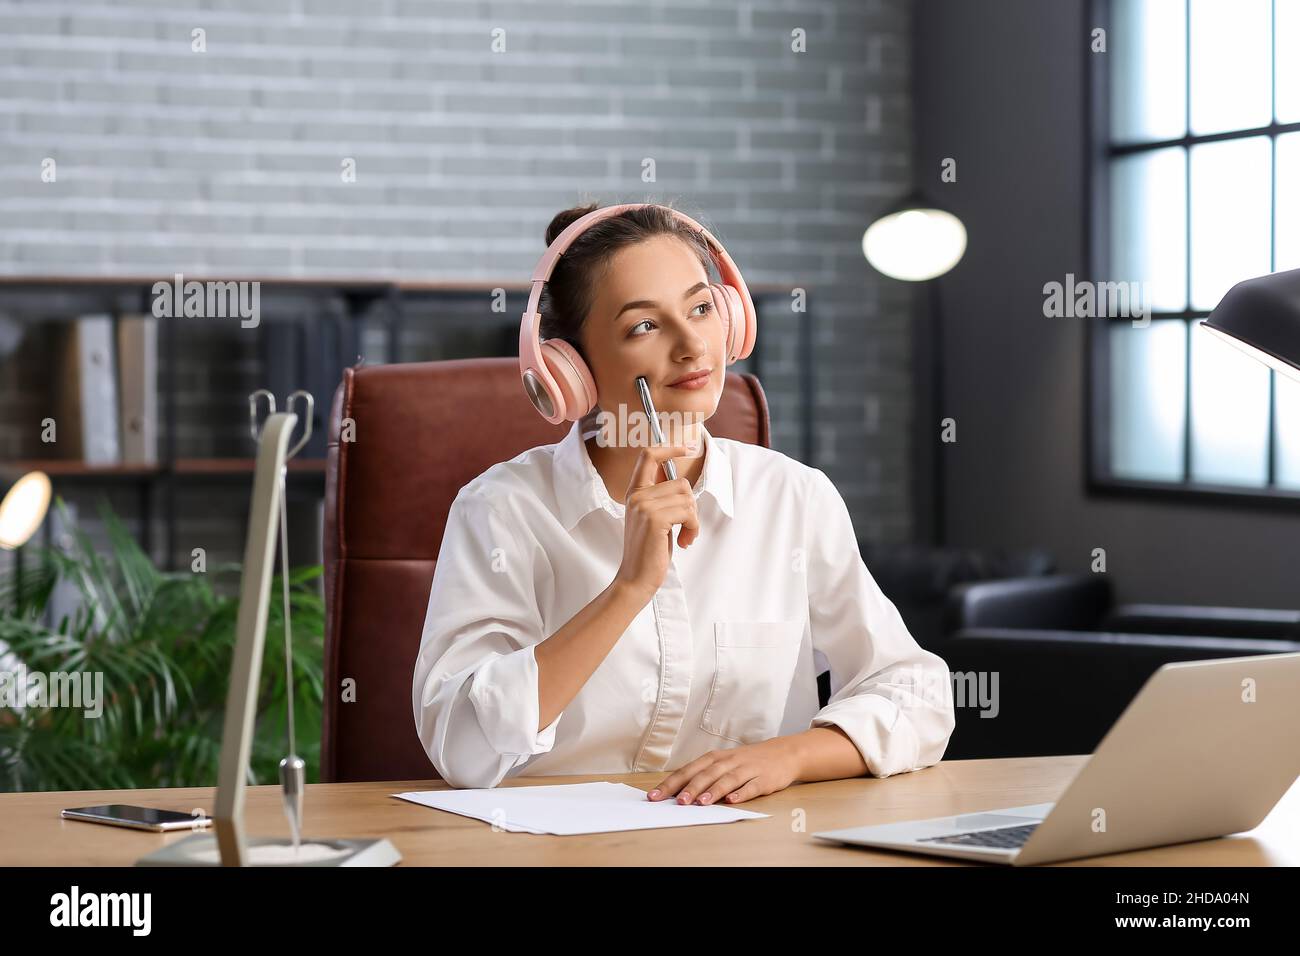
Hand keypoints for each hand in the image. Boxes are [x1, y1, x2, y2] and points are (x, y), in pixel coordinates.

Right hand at [611, 443, 699, 598]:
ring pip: (687, 497)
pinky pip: (688, 512)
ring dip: (693, 520)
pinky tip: (684, 541)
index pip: (648, 456)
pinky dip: (693, 527)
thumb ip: (661, 499)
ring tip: (684, 536)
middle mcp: (637, 496)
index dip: (668, 449)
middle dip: (691, 506)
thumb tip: (682, 483)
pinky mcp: (654, 519)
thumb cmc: (648, 552)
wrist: (635, 579)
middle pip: (680, 482)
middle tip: (687, 528)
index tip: (684, 448)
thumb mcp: (652, 519)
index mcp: (634, 493)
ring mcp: (644, 506)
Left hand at [644, 738, 800, 805]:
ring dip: (714, 791)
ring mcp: (747, 769)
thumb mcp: (724, 763)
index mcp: (716, 757)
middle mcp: (729, 761)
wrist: (784, 753)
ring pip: (728, 779)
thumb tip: (678, 792)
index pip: (689, 769)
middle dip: (691, 788)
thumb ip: (704, 775)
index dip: (672, 783)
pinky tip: (732, 800)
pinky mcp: (764, 779)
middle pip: (707, 774)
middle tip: (678, 802)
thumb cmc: (747, 761)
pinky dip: (742, 793)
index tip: (655, 795)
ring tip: (701, 803)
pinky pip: (752, 787)